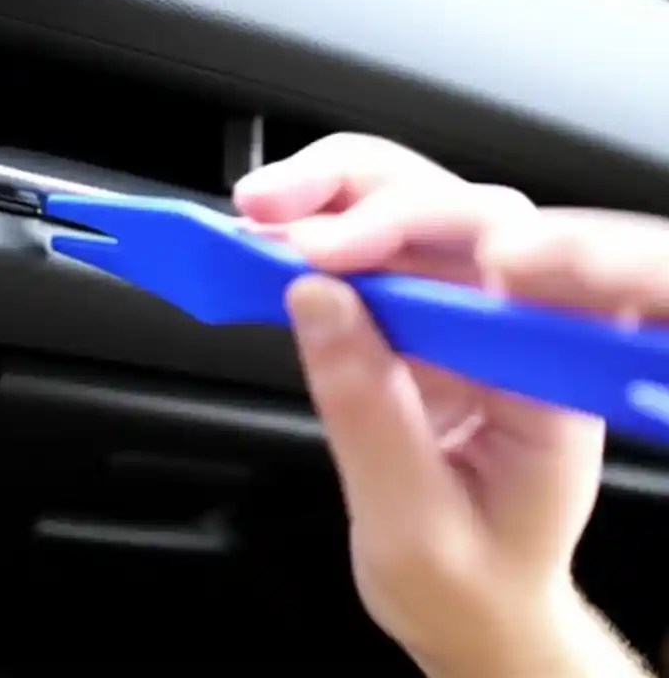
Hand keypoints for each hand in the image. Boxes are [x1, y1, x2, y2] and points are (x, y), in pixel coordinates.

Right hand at [234, 134, 652, 676]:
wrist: (476, 609)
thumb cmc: (470, 582)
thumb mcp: (411, 523)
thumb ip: (368, 412)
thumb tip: (314, 302)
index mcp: (548, 383)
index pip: (501, 262)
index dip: (414, 230)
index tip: (325, 251)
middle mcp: (521, 334)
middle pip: (456, 210)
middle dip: (358, 194)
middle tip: (266, 209)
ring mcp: (474, 323)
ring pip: (414, 214)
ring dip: (332, 201)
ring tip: (254, 214)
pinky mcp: (428, 324)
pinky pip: (378, 256)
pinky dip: (318, 236)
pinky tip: (268, 242)